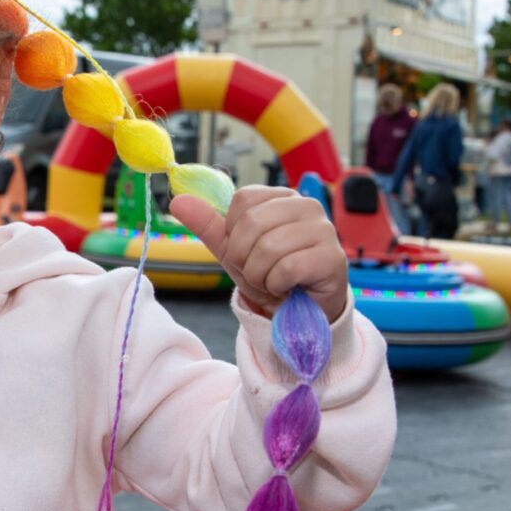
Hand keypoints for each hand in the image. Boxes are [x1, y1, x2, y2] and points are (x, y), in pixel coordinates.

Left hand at [171, 186, 348, 321]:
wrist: (299, 312)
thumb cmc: (271, 275)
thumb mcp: (233, 250)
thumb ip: (208, 225)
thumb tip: (178, 201)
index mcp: (282, 198)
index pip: (242, 201)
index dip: (234, 234)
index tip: (247, 252)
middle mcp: (306, 206)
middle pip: (252, 223)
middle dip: (244, 257)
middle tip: (259, 271)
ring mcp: (323, 230)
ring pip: (268, 247)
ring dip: (260, 275)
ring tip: (273, 280)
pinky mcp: (332, 257)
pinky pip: (286, 269)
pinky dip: (277, 286)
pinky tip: (288, 288)